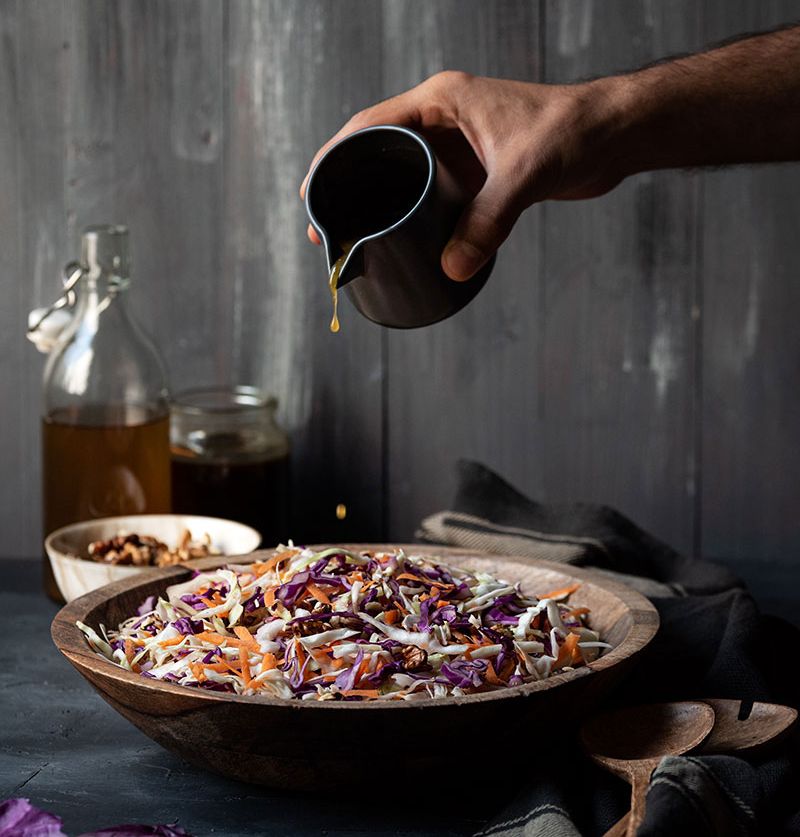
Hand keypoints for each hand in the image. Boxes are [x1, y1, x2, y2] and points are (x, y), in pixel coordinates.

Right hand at [300, 71, 627, 280]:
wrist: (613, 134)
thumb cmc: (573, 131)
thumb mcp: (523, 176)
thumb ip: (487, 222)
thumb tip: (453, 268)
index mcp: (442, 100)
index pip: (370, 125)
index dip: (335, 158)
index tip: (312, 193)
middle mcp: (444, 118)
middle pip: (378, 151)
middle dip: (351, 186)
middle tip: (325, 226)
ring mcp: (458, 144)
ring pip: (405, 174)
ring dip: (381, 203)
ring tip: (356, 236)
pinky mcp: (475, 168)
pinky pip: (432, 192)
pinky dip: (415, 213)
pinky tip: (402, 238)